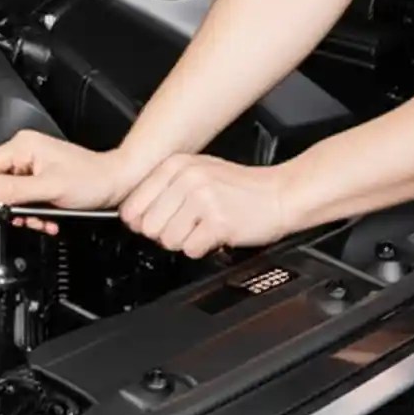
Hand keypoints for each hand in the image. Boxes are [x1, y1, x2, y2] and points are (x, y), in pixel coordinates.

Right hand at [0, 130, 139, 233]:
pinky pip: (23, 197)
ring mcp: (31, 165)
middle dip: (6, 207)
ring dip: (21, 214)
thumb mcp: (51, 187)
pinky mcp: (39, 177)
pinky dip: (32, 212)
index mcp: (22, 147)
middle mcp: (24, 152)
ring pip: (8, 194)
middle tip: (16, 220)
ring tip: (39, 221)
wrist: (115, 183)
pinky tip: (45, 218)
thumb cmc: (92, 179)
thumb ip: (16, 190)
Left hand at [119, 154, 293, 256]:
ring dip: (186, 242)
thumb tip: (132, 218)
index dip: (144, 222)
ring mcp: (202, 199)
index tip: (161, 221)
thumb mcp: (197, 174)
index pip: (132, 206)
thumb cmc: (241, 188)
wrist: (282, 194)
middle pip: (148, 227)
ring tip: (204, 227)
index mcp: (176, 165)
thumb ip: (163, 190)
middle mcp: (186, 178)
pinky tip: (215, 235)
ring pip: (168, 241)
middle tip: (189, 226)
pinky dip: (203, 249)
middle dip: (166, 234)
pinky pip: (191, 249)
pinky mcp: (218, 221)